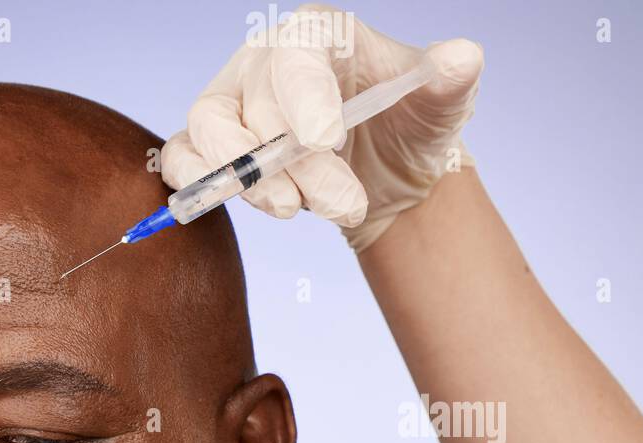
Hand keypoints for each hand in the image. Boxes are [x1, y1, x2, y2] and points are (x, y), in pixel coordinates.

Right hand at [162, 2, 483, 251]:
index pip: (295, 57)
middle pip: (258, 107)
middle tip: (343, 204)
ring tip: (294, 209)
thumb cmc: (408, 125)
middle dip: (295, 165)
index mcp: (316, 34)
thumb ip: (451, 77)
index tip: (325, 141)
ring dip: (247, 179)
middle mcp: (264, 62)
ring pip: (209, 131)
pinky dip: (195, 182)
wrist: (385, 172)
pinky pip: (180, 158)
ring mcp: (231, 104)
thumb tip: (461, 58)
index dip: (303, 99)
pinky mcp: (210, 148)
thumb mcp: (442, 101)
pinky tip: (237, 204)